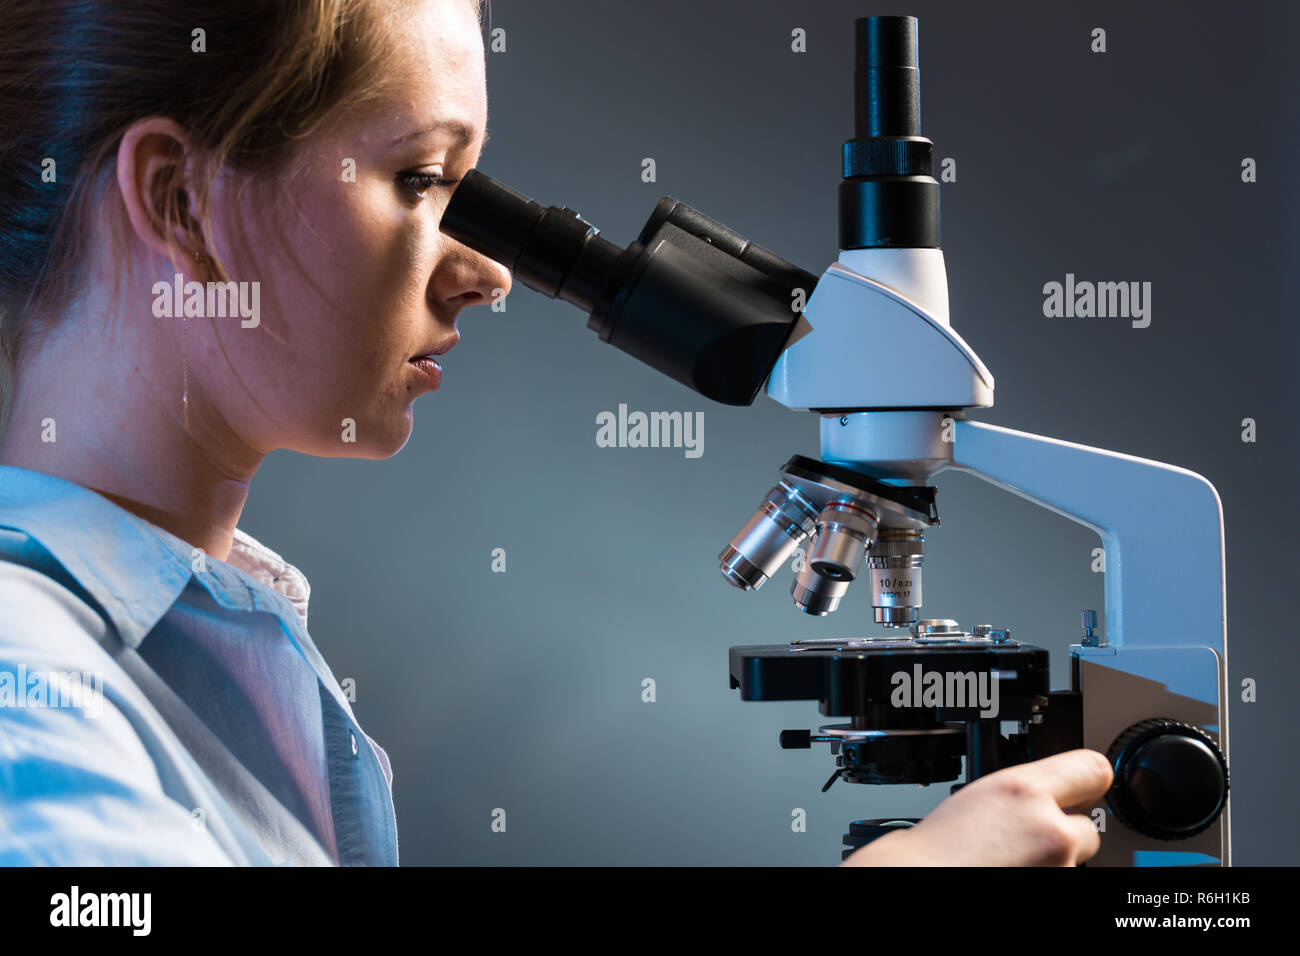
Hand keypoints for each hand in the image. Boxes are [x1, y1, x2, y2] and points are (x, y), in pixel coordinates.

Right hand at [842, 748, 1113, 865]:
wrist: (916, 880)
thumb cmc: (930, 854)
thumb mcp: (974, 798)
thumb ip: (1017, 795)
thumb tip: (1042, 798)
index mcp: (1023, 792)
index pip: (1093, 769)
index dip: (1086, 779)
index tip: (1084, 785)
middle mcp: (1050, 832)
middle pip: (1085, 826)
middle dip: (1061, 833)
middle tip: (1023, 840)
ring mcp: (1059, 870)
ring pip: (1072, 861)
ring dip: (1050, 861)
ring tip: (1005, 862)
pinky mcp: (1061, 891)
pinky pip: (1061, 879)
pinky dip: (1043, 877)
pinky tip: (1007, 872)